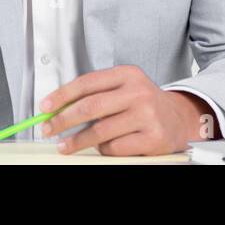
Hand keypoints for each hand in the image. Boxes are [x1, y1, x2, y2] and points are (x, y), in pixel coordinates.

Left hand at [37, 65, 214, 155]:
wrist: (179, 119)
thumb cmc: (144, 103)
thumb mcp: (123, 88)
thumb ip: (96, 93)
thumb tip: (58, 107)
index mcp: (127, 74)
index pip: (87, 83)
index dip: (62, 95)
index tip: (46, 107)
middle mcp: (138, 92)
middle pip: (90, 107)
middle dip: (63, 120)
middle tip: (49, 128)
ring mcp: (146, 115)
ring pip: (100, 131)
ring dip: (77, 141)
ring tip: (66, 146)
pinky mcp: (152, 138)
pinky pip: (115, 148)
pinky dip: (104, 150)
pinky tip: (104, 147)